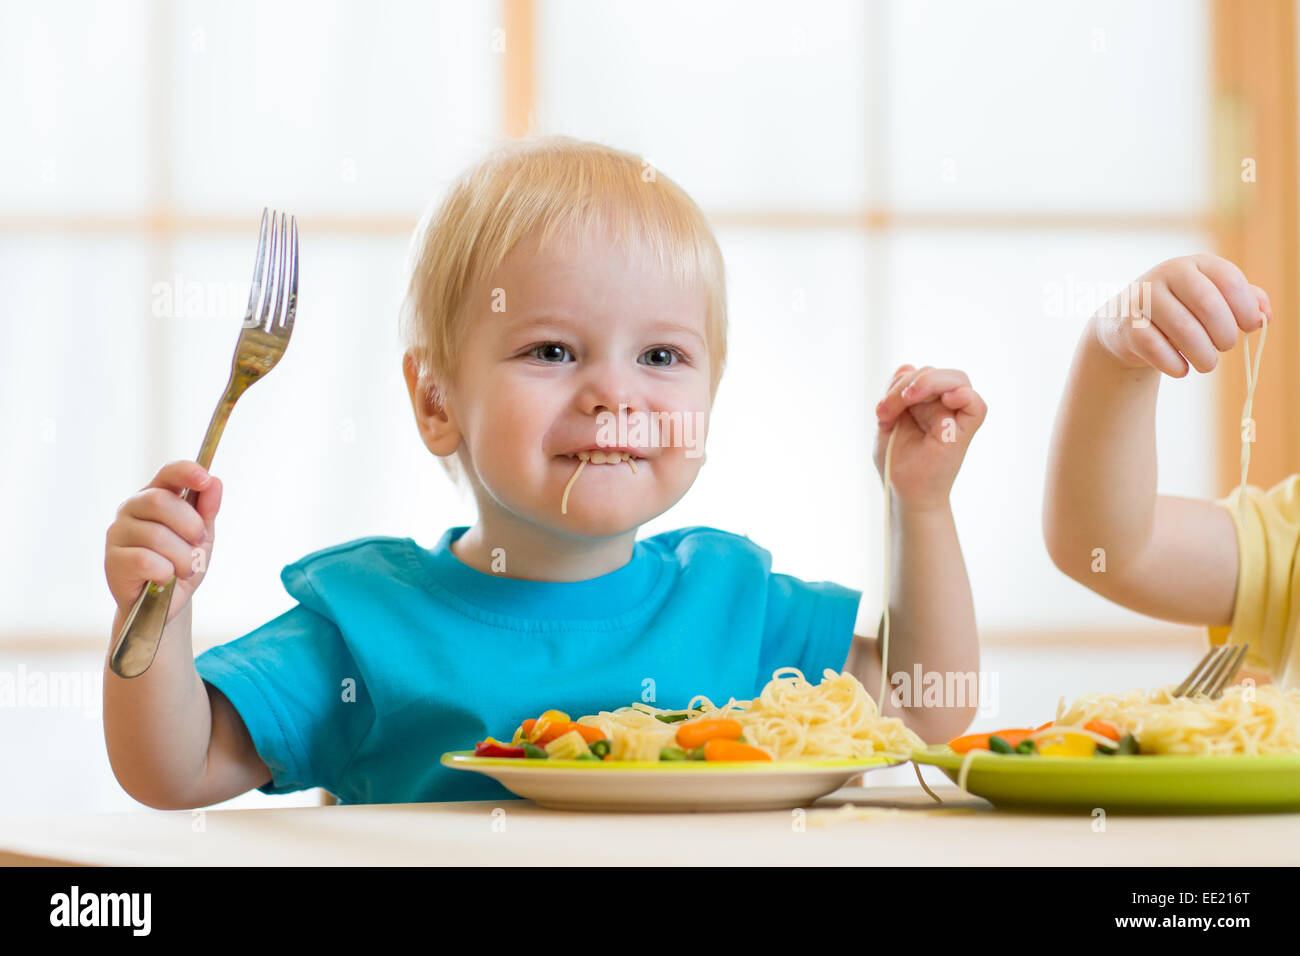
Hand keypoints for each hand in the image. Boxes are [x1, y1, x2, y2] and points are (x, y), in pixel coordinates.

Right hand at [105, 460, 222, 625]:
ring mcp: (118, 533)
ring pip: (157, 536)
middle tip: (197, 545)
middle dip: (190, 526)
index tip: (205, 478)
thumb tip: (214, 483)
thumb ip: (207, 510)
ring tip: (183, 569)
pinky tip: (164, 578)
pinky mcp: (112, 561)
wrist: (164, 604)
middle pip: (161, 501)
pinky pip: (146, 561)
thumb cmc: (181, 563)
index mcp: (155, 495)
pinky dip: (165, 572)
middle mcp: (131, 509)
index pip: (168, 473)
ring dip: (182, 557)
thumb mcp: (201, 536)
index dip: (186, 472)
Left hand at [874, 365, 986, 511]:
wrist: (905, 495)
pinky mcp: (965, 433)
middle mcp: (941, 406)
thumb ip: (894, 394)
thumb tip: (907, 366)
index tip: (880, 411)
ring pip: (957, 379)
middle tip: (886, 411)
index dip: (897, 383)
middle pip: (934, 371)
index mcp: (922, 402)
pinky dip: (964, 396)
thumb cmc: (897, 464)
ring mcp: (954, 417)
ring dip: (928, 382)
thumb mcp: (886, 423)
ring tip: (906, 400)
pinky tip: (947, 399)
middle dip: (907, 383)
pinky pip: (977, 406)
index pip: (916, 374)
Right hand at [1093, 253, 1271, 375]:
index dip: (1246, 308)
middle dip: (1224, 334)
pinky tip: (1181, 369)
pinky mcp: (1128, 326)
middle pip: (1208, 304)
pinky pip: (1156, 349)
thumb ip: (1244, 301)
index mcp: (1195, 264)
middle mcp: (1167, 274)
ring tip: (1207, 364)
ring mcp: (1144, 299)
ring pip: (1183, 330)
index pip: (1229, 280)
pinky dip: (1175, 365)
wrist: (1124, 323)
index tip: (1251, 327)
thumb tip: (1263, 317)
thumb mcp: (1212, 298)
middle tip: (1224, 348)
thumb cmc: (1180, 311)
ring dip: (1203, 355)